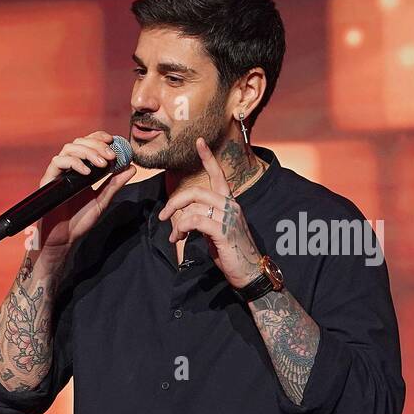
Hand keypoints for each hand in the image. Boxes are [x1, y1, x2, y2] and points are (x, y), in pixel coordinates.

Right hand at [37, 130, 135, 253]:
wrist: (64, 239)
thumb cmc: (80, 221)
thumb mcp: (102, 200)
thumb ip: (115, 184)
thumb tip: (132, 167)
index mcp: (79, 169)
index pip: (87, 144)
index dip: (98, 138)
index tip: (113, 140)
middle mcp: (67, 168)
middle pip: (79, 142)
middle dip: (97, 145)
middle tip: (111, 156)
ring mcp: (57, 174)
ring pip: (69, 149)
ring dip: (88, 152)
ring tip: (102, 164)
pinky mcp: (48, 181)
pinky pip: (58, 162)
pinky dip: (74, 163)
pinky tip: (87, 173)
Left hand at [157, 137, 262, 289]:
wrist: (249, 272)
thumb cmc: (231, 253)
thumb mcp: (215, 232)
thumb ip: (204, 220)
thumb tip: (185, 219)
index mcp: (229, 203)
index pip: (218, 175)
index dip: (208, 158)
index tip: (198, 142)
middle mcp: (231, 206)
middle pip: (196, 192)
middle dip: (174, 202)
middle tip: (163, 217)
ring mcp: (229, 217)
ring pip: (193, 208)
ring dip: (177, 223)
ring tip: (175, 237)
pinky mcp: (224, 231)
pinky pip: (196, 221)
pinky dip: (182, 229)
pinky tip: (180, 239)